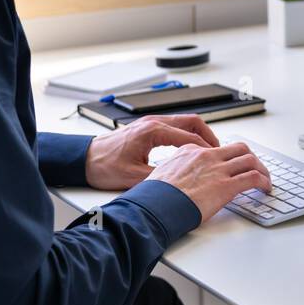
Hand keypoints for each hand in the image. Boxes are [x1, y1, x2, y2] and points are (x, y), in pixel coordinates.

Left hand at [85, 114, 219, 190]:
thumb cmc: (103, 165)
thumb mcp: (133, 177)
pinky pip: (175, 125)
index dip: (206, 148)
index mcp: (152, 131)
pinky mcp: (147, 127)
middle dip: (209, 135)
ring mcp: (150, 122)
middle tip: (219, 151)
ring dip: (199, 134)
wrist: (84, 159)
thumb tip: (180, 183)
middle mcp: (153, 122)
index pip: (189, 135)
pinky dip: (187, 134)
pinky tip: (190, 148)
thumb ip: (160, 178)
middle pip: (192, 121)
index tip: (217, 158)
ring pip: (184, 121)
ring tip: (208, 150)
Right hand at [146, 141, 271, 222]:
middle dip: (250, 158)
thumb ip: (174, 173)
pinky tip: (265, 188)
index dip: (227, 158)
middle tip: (254, 168)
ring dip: (261, 169)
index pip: (215, 149)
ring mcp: (218, 169)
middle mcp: (206, 156)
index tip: (230, 166)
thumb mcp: (160, 175)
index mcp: (189, 151)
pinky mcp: (226, 185)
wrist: (155, 206)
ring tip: (264, 179)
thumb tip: (176, 183)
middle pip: (238, 148)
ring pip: (249, 159)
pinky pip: (253, 177)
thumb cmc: (154, 197)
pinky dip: (264, 181)